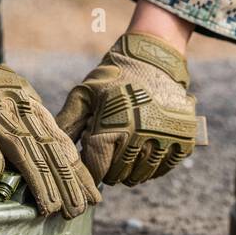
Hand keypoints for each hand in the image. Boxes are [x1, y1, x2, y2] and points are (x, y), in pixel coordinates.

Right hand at [0, 40, 99, 218]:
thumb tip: (47, 167)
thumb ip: (21, 125)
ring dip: (38, 182)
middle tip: (77, 209)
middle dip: (64, 180)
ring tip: (48, 208)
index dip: (74, 167)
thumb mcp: (2, 100)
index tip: (90, 192)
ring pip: (21, 149)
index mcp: (26, 96)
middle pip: (45, 145)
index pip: (57, 136)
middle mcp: (12, 98)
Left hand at [56, 32, 198, 186]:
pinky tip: (143, 152)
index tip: (92, 155)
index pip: (97, 169)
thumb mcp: (86, 93)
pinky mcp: (183, 139)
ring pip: (140, 175)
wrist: (153, 58)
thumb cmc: (114, 77)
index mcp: (115, 124)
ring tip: (124, 151)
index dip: (91, 167)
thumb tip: (52, 150)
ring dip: (129, 170)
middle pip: (118, 176)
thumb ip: (68, 122)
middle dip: (108, 168)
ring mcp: (165, 137)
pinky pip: (163, 169)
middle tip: (108, 151)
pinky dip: (151, 167)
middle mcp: (142, 134)